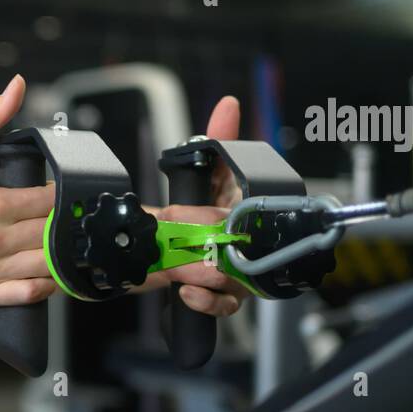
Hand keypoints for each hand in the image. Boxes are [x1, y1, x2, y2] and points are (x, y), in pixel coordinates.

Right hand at [0, 75, 55, 305]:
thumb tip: (17, 85)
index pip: (50, 202)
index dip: (60, 195)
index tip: (56, 193)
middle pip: (52, 234)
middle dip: (60, 224)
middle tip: (59, 217)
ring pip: (45, 266)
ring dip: (57, 254)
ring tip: (55, 242)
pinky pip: (27, 294)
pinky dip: (45, 285)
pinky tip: (48, 274)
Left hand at [135, 96, 248, 316]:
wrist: (177, 256)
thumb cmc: (202, 214)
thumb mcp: (206, 178)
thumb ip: (218, 143)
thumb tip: (227, 106)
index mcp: (241, 210)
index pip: (236, 205)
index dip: (210, 208)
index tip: (182, 211)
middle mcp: (244, 242)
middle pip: (230, 245)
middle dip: (197, 241)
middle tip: (168, 236)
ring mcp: (238, 272)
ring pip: (228, 278)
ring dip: (198, 272)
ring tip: (174, 266)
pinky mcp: (227, 298)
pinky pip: (223, 306)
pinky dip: (205, 301)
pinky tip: (188, 292)